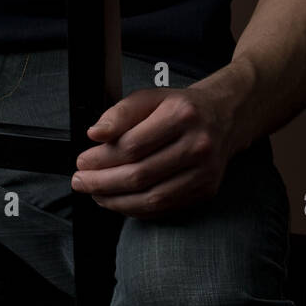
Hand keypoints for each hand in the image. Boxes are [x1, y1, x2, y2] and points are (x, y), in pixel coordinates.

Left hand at [70, 84, 235, 218]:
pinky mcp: (206, 191)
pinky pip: (164, 208)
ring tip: (95, 194)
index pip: (132, 145)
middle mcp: (197, 145)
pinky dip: (136, 209)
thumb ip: (120, 113)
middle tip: (81, 181)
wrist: (224, 117)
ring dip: (116, 201)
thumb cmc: (181, 107)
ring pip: (151, 198)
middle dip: (103, 182)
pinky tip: (118, 201)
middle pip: (140, 175)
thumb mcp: (150, 97)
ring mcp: (204, 172)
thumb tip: (95, 134)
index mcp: (181, 115)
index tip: (82, 160)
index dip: (101, 157)